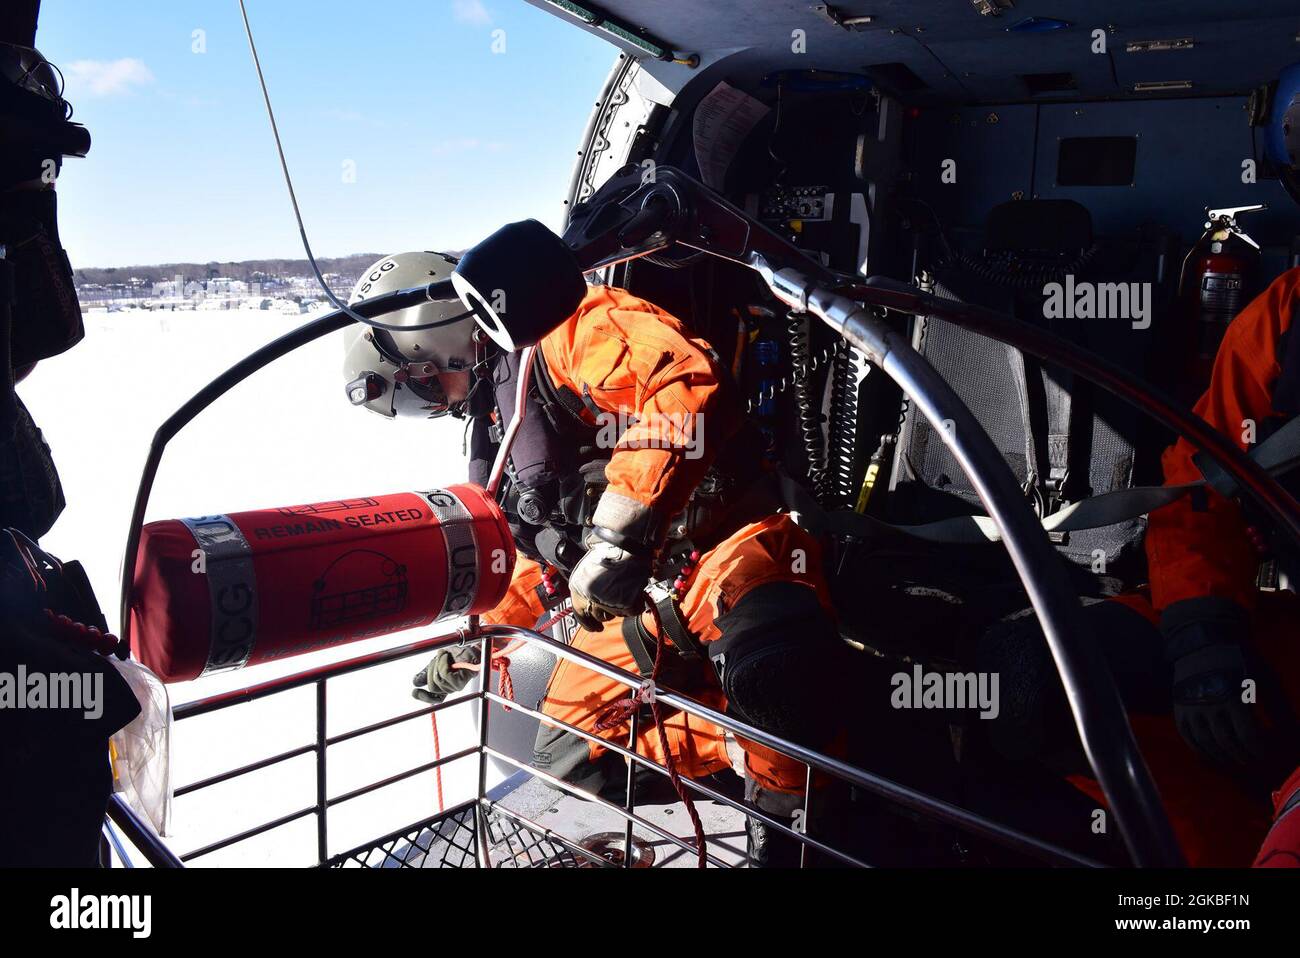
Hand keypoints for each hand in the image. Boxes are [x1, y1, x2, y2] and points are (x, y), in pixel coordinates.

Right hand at [412, 645, 480, 703]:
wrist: (469, 646)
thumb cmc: (456, 654)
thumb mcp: (436, 663)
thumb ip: (426, 673)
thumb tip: (415, 682)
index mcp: (444, 686)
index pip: (434, 699)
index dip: (423, 697)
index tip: (414, 692)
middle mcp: (451, 688)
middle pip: (433, 688)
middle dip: (431, 670)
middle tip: (436, 658)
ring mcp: (457, 685)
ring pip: (438, 680)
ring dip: (437, 664)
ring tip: (443, 654)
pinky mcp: (461, 680)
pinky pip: (445, 675)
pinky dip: (443, 664)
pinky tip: (446, 657)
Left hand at [567, 533, 651, 630]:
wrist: (625, 542)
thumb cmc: (609, 550)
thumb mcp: (589, 569)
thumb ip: (588, 588)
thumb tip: (592, 604)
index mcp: (578, 588)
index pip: (580, 614)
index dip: (588, 623)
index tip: (595, 628)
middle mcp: (590, 597)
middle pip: (600, 616)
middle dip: (608, 611)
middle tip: (616, 604)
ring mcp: (607, 602)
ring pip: (616, 614)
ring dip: (622, 605)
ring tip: (625, 587)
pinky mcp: (625, 603)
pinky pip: (632, 610)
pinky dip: (636, 602)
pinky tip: (635, 590)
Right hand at [1163, 598, 1263, 766]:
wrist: (1202, 642)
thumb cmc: (1238, 659)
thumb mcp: (1264, 678)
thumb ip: (1278, 706)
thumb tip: (1293, 731)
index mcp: (1233, 696)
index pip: (1247, 735)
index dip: (1258, 749)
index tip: (1265, 754)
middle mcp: (1209, 705)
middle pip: (1227, 742)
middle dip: (1242, 756)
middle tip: (1251, 761)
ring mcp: (1190, 708)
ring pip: (1206, 743)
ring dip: (1221, 757)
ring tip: (1233, 761)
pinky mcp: (1179, 709)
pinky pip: (1188, 737)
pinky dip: (1199, 750)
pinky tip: (1211, 754)